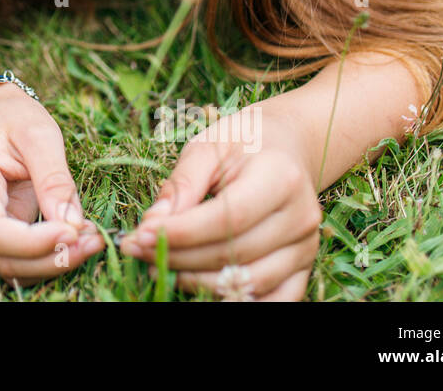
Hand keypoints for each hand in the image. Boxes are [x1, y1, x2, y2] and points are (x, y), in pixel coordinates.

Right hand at [0, 85, 103, 283]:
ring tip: (92, 240)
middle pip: (2, 258)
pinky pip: (22, 259)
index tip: (74, 231)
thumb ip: (53, 178)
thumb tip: (72, 224)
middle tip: (95, 241)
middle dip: (51, 258)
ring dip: (54, 262)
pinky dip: (51, 257)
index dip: (33, 243)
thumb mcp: (38, 134)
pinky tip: (78, 238)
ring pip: (12, 267)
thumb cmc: (12, 118)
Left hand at [119, 106, 321, 300]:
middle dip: (179, 256)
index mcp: (280, 177)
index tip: (140, 234)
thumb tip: (153, 223)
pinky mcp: (303, 267)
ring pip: (250, 281)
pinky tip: (195, 285)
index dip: (182, 232)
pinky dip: (235, 299)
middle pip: (235, 252)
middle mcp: (301, 217)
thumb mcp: (207, 146)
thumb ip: (182, 183)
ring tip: (157, 264)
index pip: (228, 217)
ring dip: (197, 281)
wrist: (286, 148)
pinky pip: (276, 298)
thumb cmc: (242, 142)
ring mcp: (306, 246)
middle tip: (136, 249)